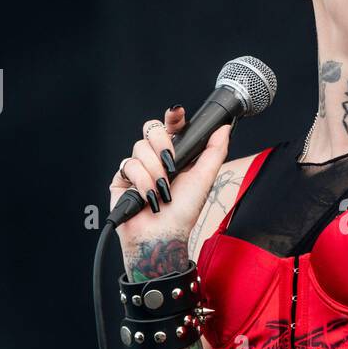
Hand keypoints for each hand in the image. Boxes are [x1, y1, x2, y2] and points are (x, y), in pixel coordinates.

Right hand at [108, 107, 231, 265]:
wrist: (163, 235)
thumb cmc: (184, 212)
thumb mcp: (205, 178)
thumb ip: (214, 151)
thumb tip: (225, 129)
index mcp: (176, 156)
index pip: (172, 127)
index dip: (173, 117)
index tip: (177, 113)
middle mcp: (156, 159)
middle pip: (152, 129)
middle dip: (162, 144)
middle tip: (172, 164)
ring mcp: (138, 168)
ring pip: (140, 147)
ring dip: (155, 171)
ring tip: (162, 190)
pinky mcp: (122, 179)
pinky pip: (128, 164)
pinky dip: (142, 182)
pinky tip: (149, 197)